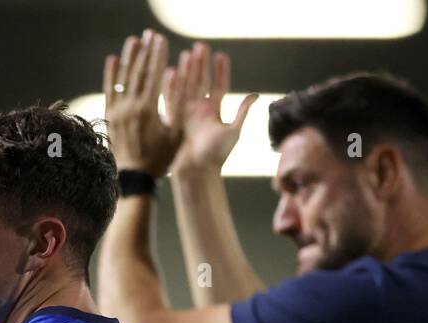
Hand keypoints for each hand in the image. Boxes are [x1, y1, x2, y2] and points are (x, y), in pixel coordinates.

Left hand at [103, 29, 179, 177]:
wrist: (134, 178)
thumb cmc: (161, 158)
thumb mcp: (176, 134)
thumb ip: (180, 108)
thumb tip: (185, 81)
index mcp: (148, 110)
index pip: (154, 76)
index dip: (158, 56)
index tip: (162, 40)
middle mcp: (130, 108)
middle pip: (138, 73)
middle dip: (145, 52)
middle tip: (150, 34)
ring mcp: (117, 111)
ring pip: (123, 78)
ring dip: (129, 57)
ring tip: (134, 40)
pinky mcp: (109, 116)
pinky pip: (110, 90)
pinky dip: (111, 74)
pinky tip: (114, 59)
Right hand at [163, 41, 257, 173]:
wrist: (196, 171)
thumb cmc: (216, 155)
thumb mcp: (233, 131)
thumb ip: (241, 111)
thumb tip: (255, 95)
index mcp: (214, 113)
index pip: (218, 86)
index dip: (220, 71)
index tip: (221, 56)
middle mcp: (200, 111)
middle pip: (201, 82)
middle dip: (201, 64)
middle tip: (201, 46)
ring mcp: (186, 114)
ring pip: (187, 87)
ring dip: (188, 70)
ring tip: (188, 53)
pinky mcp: (175, 120)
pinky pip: (173, 98)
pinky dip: (172, 85)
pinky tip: (171, 71)